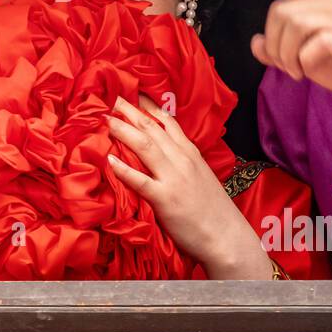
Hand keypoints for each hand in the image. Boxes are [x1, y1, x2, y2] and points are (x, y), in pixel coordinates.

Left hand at [105, 96, 271, 278]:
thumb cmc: (213, 210)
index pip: (168, 122)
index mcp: (190, 154)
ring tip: (105, 118)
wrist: (227, 237)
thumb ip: (184, 161)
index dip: (149, 106)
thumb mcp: (201, 176)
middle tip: (112, 97)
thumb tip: (164, 151)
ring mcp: (173, 178)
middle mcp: (182, 160)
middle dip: (130, 111)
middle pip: (152, 128)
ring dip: (123, 130)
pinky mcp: (165, 199)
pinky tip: (109, 159)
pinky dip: (123, 168)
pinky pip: (140, 180)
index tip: (133, 94)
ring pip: (145, 146)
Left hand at [231, 0, 331, 126]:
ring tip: (296, 70)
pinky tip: (307, 71)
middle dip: (274, 43)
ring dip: (286, 54)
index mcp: (323, 1)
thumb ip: (281, 49)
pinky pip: (315, 43)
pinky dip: (303, 61)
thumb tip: (256, 42)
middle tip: (285, 65)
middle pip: (281, 10)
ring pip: (295, 24)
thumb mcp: (306, 59)